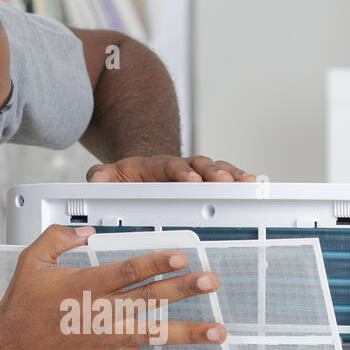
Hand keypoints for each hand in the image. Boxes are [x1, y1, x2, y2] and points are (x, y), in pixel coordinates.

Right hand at [0, 224, 227, 349]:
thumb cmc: (23, 305)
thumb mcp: (32, 260)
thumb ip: (58, 237)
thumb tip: (87, 230)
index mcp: (87, 286)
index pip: (128, 272)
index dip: (156, 264)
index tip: (180, 255)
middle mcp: (102, 313)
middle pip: (149, 300)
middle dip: (182, 290)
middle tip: (210, 281)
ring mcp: (109, 339)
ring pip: (155, 334)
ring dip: (189, 333)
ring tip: (218, 331)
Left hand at [86, 155, 255, 182]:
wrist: (139, 174)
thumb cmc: (126, 179)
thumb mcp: (108, 177)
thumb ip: (101, 177)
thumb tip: (97, 180)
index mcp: (156, 166)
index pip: (170, 167)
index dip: (181, 173)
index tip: (191, 181)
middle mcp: (179, 167)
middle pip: (199, 165)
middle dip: (213, 173)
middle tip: (226, 182)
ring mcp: (194, 173)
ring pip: (216, 170)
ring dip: (232, 175)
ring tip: (247, 182)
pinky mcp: (205, 181)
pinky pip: (225, 178)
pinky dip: (239, 179)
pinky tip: (252, 184)